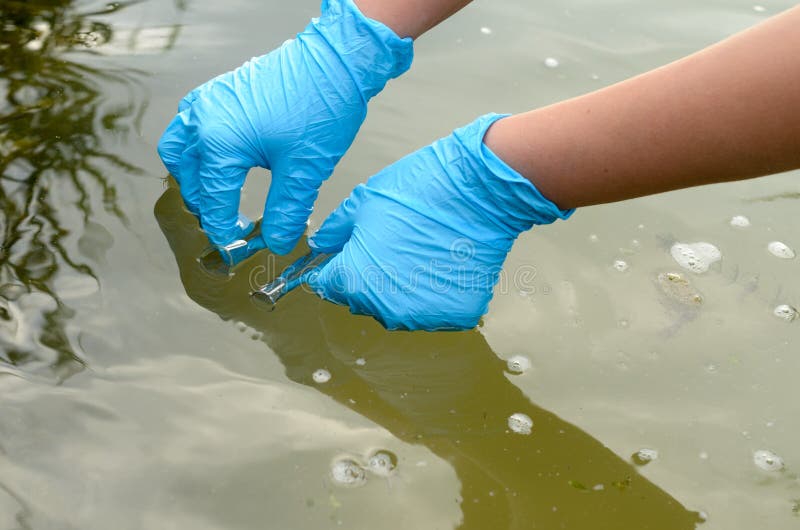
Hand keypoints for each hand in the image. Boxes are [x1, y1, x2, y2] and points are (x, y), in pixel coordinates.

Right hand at [157, 0, 412, 253]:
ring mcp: (207, 101)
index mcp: (219, 142)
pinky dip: (198, 151)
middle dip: (205, 205)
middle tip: (229, 225)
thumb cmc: (320, 108)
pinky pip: (190, 127)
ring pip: (180, 151)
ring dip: (193, 178)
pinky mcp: (218, 91)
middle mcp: (202, 120)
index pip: (213, 201)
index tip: (235, 249)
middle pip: (189, 178)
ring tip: (218, 196)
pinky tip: (222, 162)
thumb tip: (277, 243)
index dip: (223, 230)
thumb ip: (286, 212)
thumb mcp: (304, 171)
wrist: (334, 60)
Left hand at [306, 114, 573, 330]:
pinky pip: (433, 309)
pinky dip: (433, 292)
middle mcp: (386, 309)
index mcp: (355, 282)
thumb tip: (320, 247)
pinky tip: (441, 262)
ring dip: (400, 288)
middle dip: (366, 277)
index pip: (327, 286)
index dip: (332, 268)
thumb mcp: (363, 203)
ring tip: (418, 251)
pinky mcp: (456, 316)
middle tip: (390, 243)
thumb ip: (334, 232)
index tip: (344, 255)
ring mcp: (424, 317)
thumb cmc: (418, 190)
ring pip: (398, 307)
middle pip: (363, 300)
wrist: (479, 191)